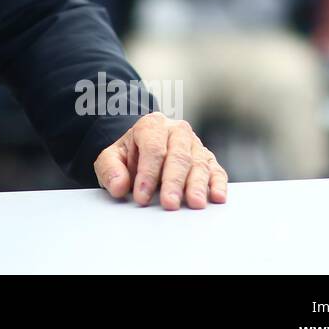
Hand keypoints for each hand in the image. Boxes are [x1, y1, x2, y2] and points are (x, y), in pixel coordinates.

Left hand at [94, 112, 228, 209]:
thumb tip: (118, 186)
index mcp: (152, 125)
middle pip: (178, 155)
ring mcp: (194, 145)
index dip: (147, 173)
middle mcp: (177, 131)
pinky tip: (216, 196)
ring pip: (199, 163)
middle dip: (173, 181)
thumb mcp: (111, 158)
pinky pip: (216, 170)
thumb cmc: (129, 154)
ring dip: (197, 184)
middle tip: (169, 203)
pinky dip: (218, 183)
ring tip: (194, 203)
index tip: (142, 196)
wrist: (143, 149)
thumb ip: (110, 169)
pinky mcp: (208, 160)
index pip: (152, 148)